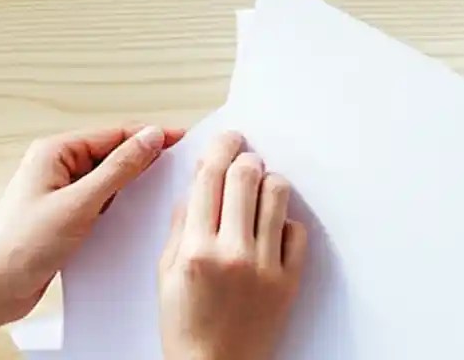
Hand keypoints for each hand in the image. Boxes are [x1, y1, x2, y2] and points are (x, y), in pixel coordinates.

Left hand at [0, 126, 181, 329]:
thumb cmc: (20, 246)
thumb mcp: (79, 204)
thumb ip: (119, 169)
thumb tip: (150, 138)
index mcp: (55, 152)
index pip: (114, 134)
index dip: (150, 136)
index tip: (182, 140)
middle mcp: (57, 167)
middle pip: (113, 154)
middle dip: (143, 160)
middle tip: (177, 167)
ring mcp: (61, 191)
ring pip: (110, 179)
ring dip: (132, 185)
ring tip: (160, 192)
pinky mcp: (66, 214)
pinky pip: (102, 200)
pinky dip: (120, 204)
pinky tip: (135, 214)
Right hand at [159, 132, 306, 359]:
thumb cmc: (185, 325)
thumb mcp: (166, 274)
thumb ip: (180, 227)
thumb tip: (197, 186)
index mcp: (195, 249)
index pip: (210, 177)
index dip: (220, 148)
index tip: (229, 138)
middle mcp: (233, 252)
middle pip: (247, 176)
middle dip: (246, 159)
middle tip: (246, 159)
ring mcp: (266, 265)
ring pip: (277, 193)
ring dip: (268, 182)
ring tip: (260, 191)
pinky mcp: (290, 279)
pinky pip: (297, 229)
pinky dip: (285, 223)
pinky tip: (272, 232)